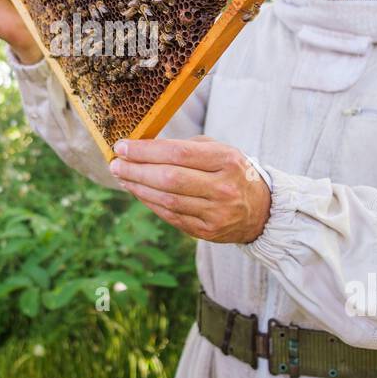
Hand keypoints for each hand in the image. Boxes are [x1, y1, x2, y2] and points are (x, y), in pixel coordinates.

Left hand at [108, 135, 271, 244]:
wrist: (261, 210)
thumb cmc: (232, 172)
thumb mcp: (219, 150)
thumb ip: (184, 147)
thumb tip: (142, 147)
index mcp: (227, 160)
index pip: (178, 153)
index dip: (146, 150)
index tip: (122, 146)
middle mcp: (223, 187)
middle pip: (169, 178)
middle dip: (136, 170)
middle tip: (115, 163)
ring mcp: (215, 213)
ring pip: (166, 200)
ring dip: (138, 188)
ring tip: (122, 177)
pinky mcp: (206, 231)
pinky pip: (170, 216)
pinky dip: (149, 202)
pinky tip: (137, 191)